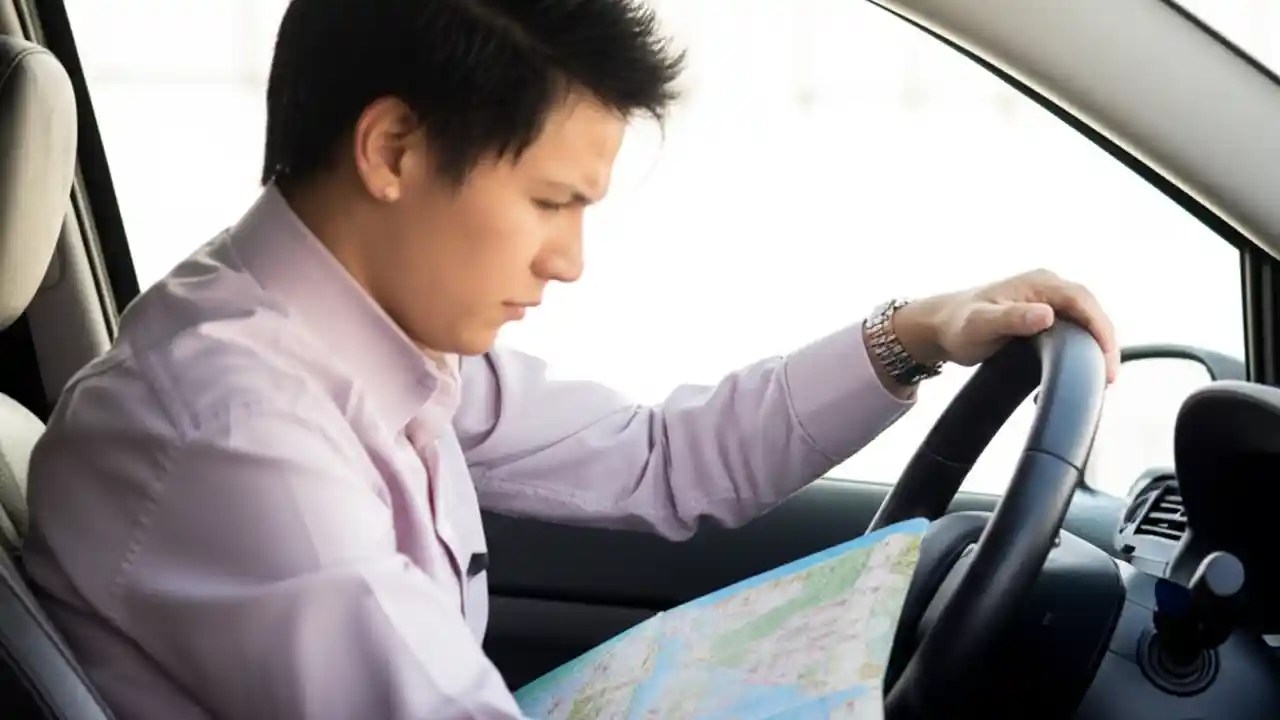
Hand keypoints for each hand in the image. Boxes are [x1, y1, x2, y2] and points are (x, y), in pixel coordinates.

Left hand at [894, 269, 1119, 382]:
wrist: (941, 327)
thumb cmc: (958, 325)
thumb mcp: (981, 324)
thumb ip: (1012, 319)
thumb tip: (1047, 315)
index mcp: (1039, 282)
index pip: (1082, 302)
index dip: (1100, 330)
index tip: (1107, 361)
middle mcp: (1048, 287)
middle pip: (1090, 311)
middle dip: (1104, 342)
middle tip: (1109, 376)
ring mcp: (1048, 300)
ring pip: (1085, 321)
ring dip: (1096, 346)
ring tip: (1102, 377)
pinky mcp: (1045, 316)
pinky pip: (1074, 329)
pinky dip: (1083, 347)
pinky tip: (1085, 368)